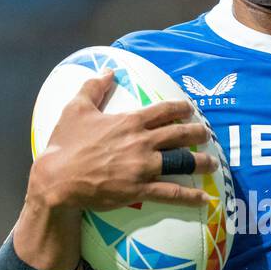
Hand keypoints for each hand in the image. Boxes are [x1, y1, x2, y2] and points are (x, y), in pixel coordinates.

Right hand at [29, 69, 218, 209]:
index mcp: (130, 122)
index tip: (191, 109)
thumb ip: (93, 87)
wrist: (58, 178)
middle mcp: (142, 142)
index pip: (164, 111)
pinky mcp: (140, 189)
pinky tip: (205, 199)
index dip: (181, 108)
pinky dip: (190, 197)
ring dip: (201, 163)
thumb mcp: (76, 109)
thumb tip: (108, 70)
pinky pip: (171, 193)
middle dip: (197, 133)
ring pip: (181, 162)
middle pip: (179, 134)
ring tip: (212, 163)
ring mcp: (143, 167)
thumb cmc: (65, 144)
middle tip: (207, 134)